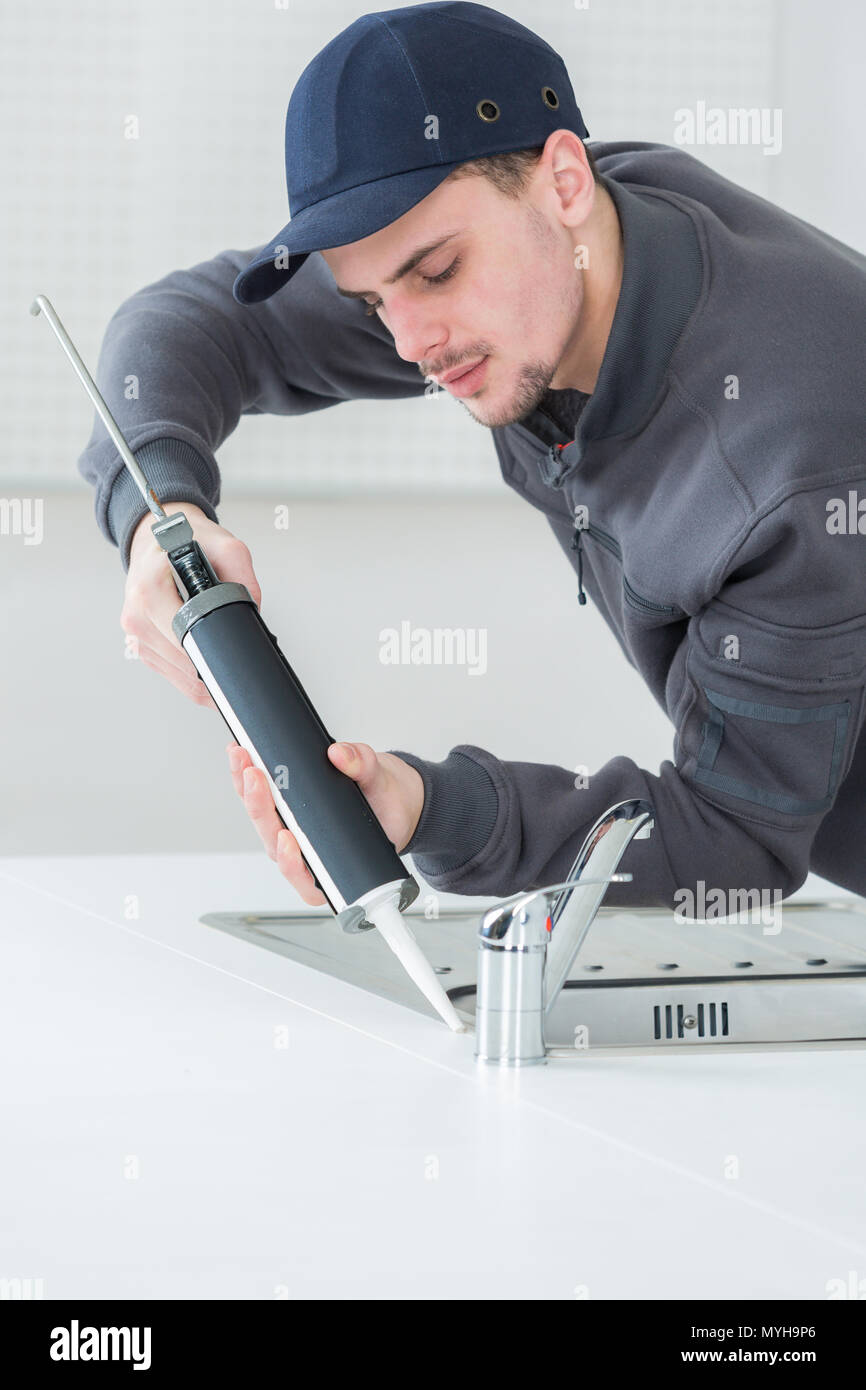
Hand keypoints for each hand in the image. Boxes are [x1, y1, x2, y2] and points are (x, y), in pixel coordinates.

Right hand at [121, 501, 262, 707]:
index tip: (231, 656)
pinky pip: (168, 672)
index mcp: (149, 587)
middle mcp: (136, 613)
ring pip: (177, 675)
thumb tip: (254, 618)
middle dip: (212, 662)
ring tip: (213, 643)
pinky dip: (189, 670)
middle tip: (230, 649)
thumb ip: (245, 581)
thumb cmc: (184, 542)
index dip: (213, 652)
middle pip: (183, 662)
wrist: (155, 538)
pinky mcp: (139, 645)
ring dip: (200, 670)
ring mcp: (135, 632)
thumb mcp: (226, 548)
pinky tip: (200, 651)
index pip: (184, 638)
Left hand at [227, 740, 424, 904]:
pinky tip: (241, 757)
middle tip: (256, 777)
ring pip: (263, 821)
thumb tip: (340, 754)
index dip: (291, 863)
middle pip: (274, 841)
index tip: (288, 839)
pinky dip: (248, 779)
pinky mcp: (285, 812)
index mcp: (333, 865)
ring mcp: (293, 832)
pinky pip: (263, 802)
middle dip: (260, 808)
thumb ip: (365, 768)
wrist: (394, 797)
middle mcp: (308, 852)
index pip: (305, 876)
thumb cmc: (390, 807)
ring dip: (247, 791)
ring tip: (243, 759)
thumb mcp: (384, 785)